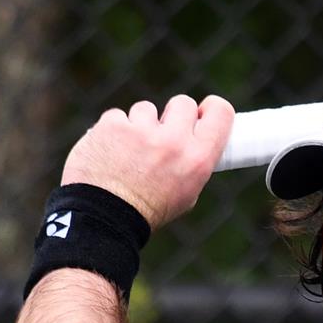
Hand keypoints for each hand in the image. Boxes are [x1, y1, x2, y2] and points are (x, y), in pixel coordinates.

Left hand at [60, 93, 235, 227]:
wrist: (102, 219)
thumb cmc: (145, 211)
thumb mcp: (185, 195)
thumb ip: (193, 161)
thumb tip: (195, 137)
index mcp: (197, 160)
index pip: (220, 113)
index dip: (212, 108)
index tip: (203, 110)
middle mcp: (173, 142)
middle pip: (183, 103)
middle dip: (172, 116)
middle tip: (162, 135)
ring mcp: (141, 131)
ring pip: (147, 109)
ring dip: (140, 125)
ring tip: (129, 153)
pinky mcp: (113, 125)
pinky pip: (118, 116)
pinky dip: (114, 131)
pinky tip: (110, 152)